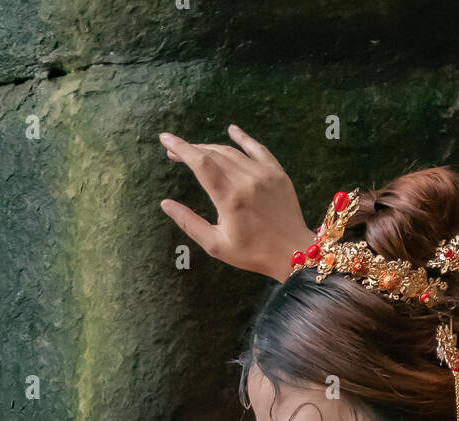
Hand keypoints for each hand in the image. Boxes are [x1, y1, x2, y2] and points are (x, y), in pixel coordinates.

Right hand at [158, 123, 315, 280]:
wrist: (293, 253)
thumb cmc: (252, 254)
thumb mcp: (216, 245)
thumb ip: (189, 223)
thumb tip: (165, 204)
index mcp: (230, 198)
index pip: (200, 163)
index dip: (180, 148)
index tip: (165, 139)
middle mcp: (246, 180)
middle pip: (213, 154)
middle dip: (191, 149)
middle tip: (175, 153)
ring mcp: (263, 173)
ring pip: (231, 151)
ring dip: (210, 148)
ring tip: (196, 151)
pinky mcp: (277, 172)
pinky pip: (257, 148)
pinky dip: (243, 138)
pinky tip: (231, 129)